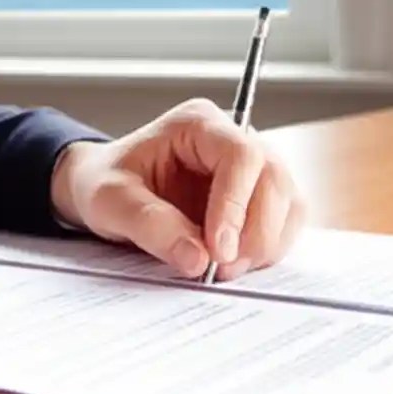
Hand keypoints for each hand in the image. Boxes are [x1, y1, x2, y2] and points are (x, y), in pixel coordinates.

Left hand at [50, 99, 305, 280]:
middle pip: (275, 179)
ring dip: (265, 244)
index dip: (236, 205)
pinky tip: (233, 263)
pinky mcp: (258, 200)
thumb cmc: (104, 183)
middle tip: (221, 268)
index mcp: (198, 124)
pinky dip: (265, 251)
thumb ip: (149, 224)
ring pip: (288, 203)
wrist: (106, 191)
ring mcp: (251, 170)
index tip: (217, 250)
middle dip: (255, 232)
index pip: (241, 155)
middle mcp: (233, 139)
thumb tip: (197, 259)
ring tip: (223, 268)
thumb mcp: (109, 201)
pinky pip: (284, 224)